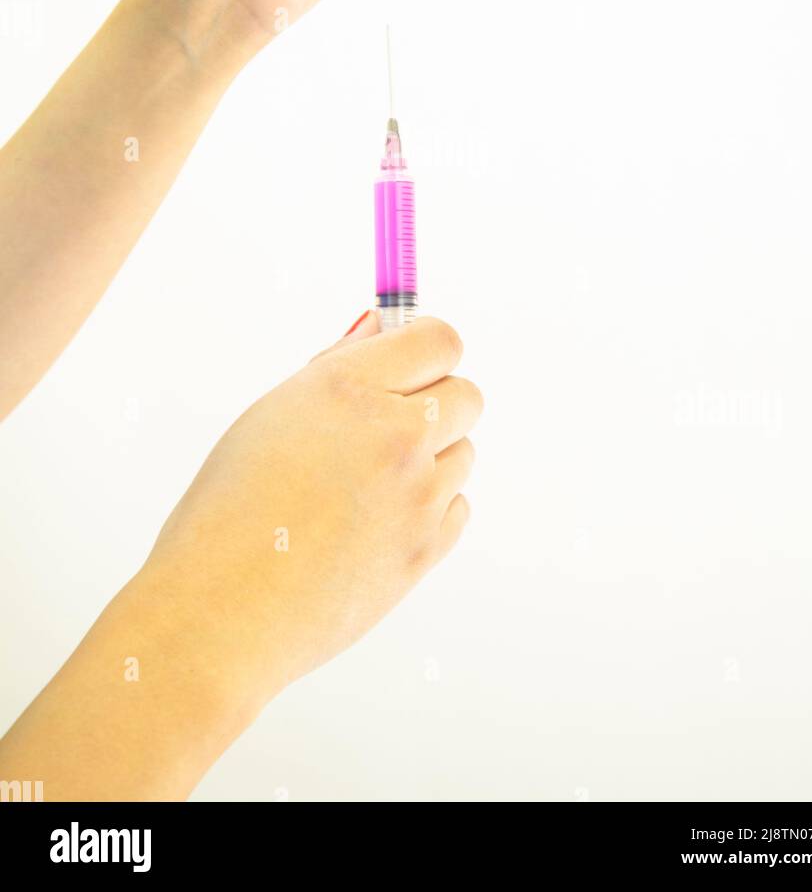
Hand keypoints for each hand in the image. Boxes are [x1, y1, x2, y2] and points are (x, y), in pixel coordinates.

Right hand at [142, 314, 482, 717]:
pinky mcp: (427, 548)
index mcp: (348, 388)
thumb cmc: (228, 512)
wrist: (219, 613)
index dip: (424, 348)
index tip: (408, 361)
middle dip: (434, 401)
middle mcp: (393, 433)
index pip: (437, 339)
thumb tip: (381, 326)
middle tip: (383, 426)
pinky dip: (429, 509)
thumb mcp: (271, 416)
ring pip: (463, 451)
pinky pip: (456, 506)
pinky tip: (374, 524)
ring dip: (430, 458)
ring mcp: (417, 494)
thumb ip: (338, 366)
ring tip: (363, 487)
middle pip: (465, 392)